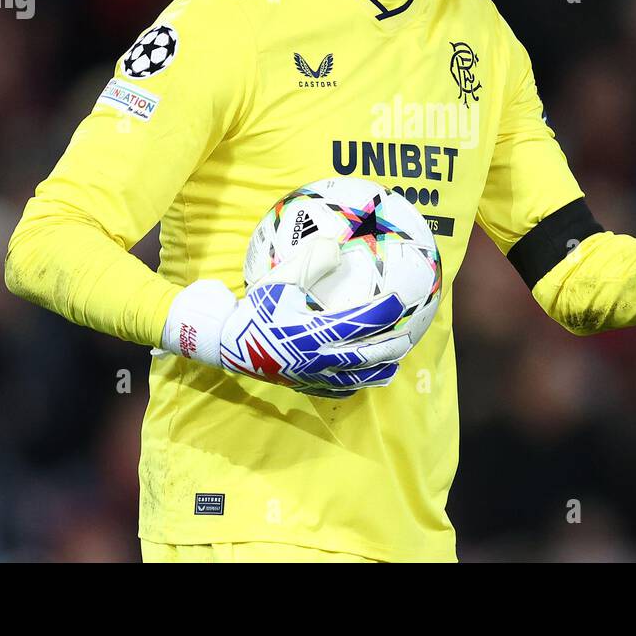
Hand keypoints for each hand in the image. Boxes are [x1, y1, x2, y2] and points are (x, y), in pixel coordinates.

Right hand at [157, 237, 413, 397]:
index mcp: (316, 331)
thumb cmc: (256, 308)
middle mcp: (320, 357)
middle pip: (367, 354)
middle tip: (408, 333)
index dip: (385, 309)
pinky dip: (353, 385)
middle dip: (391, 343)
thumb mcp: (280, 280)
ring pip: (356, 377)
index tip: (400, 297)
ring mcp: (313, 376)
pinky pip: (336, 390)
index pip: (362, 320)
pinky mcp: (304, 386)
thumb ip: (310, 262)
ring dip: (379, 369)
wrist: (228, 343)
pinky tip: (362, 380)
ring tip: (395, 363)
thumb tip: (336, 245)